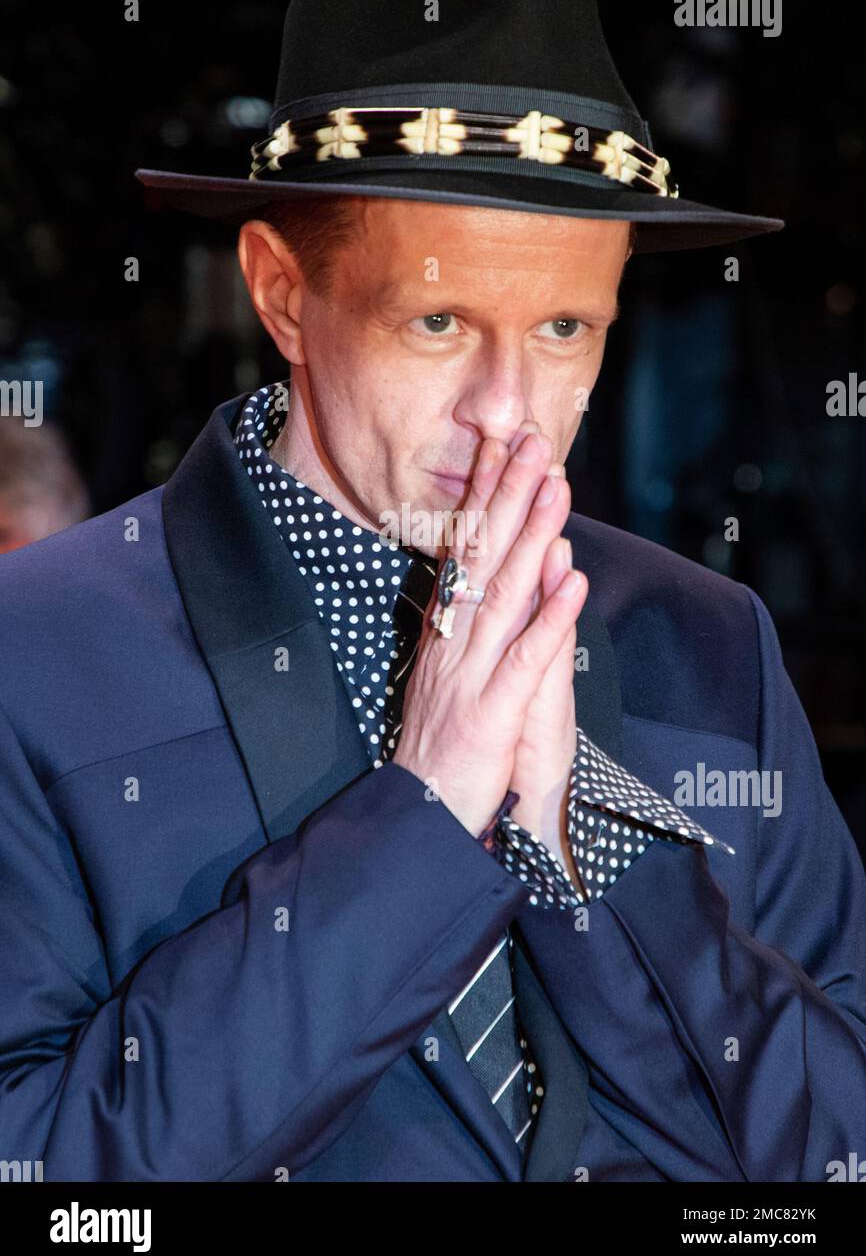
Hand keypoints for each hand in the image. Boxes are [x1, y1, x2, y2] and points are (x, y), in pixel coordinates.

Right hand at [393, 427, 582, 839]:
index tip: (502, 445)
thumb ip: (466, 624)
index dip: (484, 495)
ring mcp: (470, 675)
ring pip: (505, 594)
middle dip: (510, 494)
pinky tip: (573, 578)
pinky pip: (525, 659)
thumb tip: (482, 574)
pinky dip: (551, 618)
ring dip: (533, 536)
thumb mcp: (447, 673)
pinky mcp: (491, 714)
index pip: (464, 550)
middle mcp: (453, 642)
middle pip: (482, 556)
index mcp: (445, 632)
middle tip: (533, 440)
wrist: (419, 815)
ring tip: (558, 487)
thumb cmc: (440, 745)